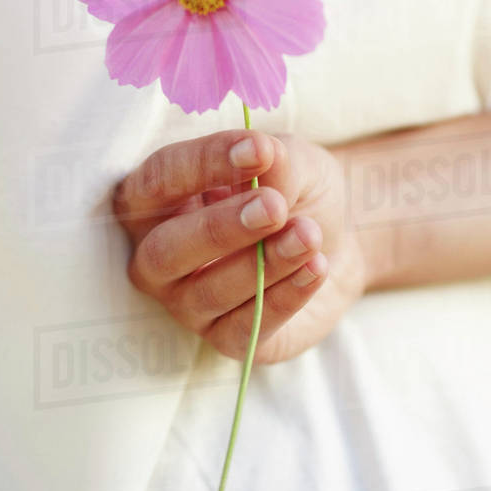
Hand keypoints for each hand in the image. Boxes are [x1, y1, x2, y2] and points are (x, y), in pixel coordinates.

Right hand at [112, 129, 366, 363]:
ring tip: (309, 234)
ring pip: (210, 292)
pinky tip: (317, 266)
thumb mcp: (291, 161)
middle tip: (274, 207)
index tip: (259, 151)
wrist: (335, 241)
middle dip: (219, 229)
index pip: (159, 180)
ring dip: (265, 262)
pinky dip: (285, 297)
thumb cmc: (292, 192)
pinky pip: (247, 328)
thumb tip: (260, 154)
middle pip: (165, 251)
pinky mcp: (226, 339)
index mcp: (155, 200)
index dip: (205, 164)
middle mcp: (158, 256)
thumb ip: (273, 158)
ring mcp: (186, 304)